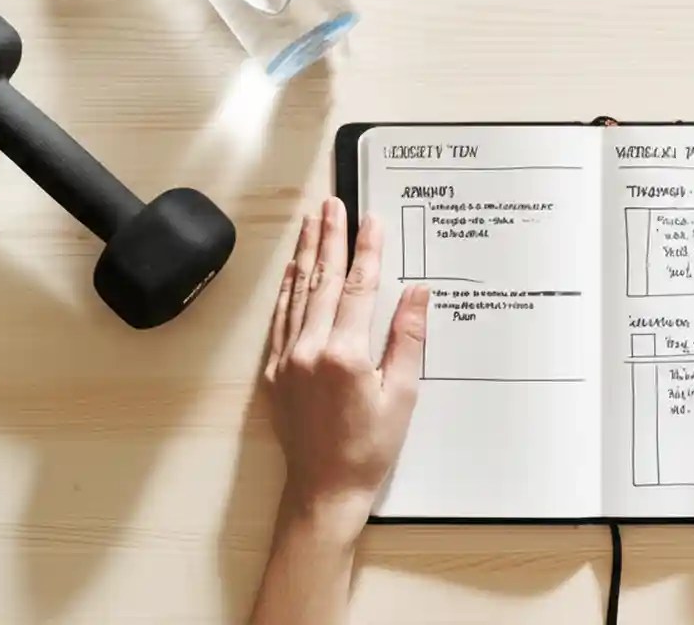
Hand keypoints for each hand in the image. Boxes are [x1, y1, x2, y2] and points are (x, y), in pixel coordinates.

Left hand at [264, 197, 428, 530]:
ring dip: (305, 255)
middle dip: (329, 238)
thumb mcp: (402, 394)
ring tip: (311, 222)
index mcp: (345, 354)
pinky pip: (281, 318)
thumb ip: (408, 338)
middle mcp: (309, 350)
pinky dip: (288, 289)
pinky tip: (293, 270)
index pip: (359, 287)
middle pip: (322, 280)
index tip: (371, 219)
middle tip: (332, 203)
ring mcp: (287, 359)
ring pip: (296, 293)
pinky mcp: (274, 371)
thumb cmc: (370, 448)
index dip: (367, 250)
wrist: (324, 489)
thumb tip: (418, 293)